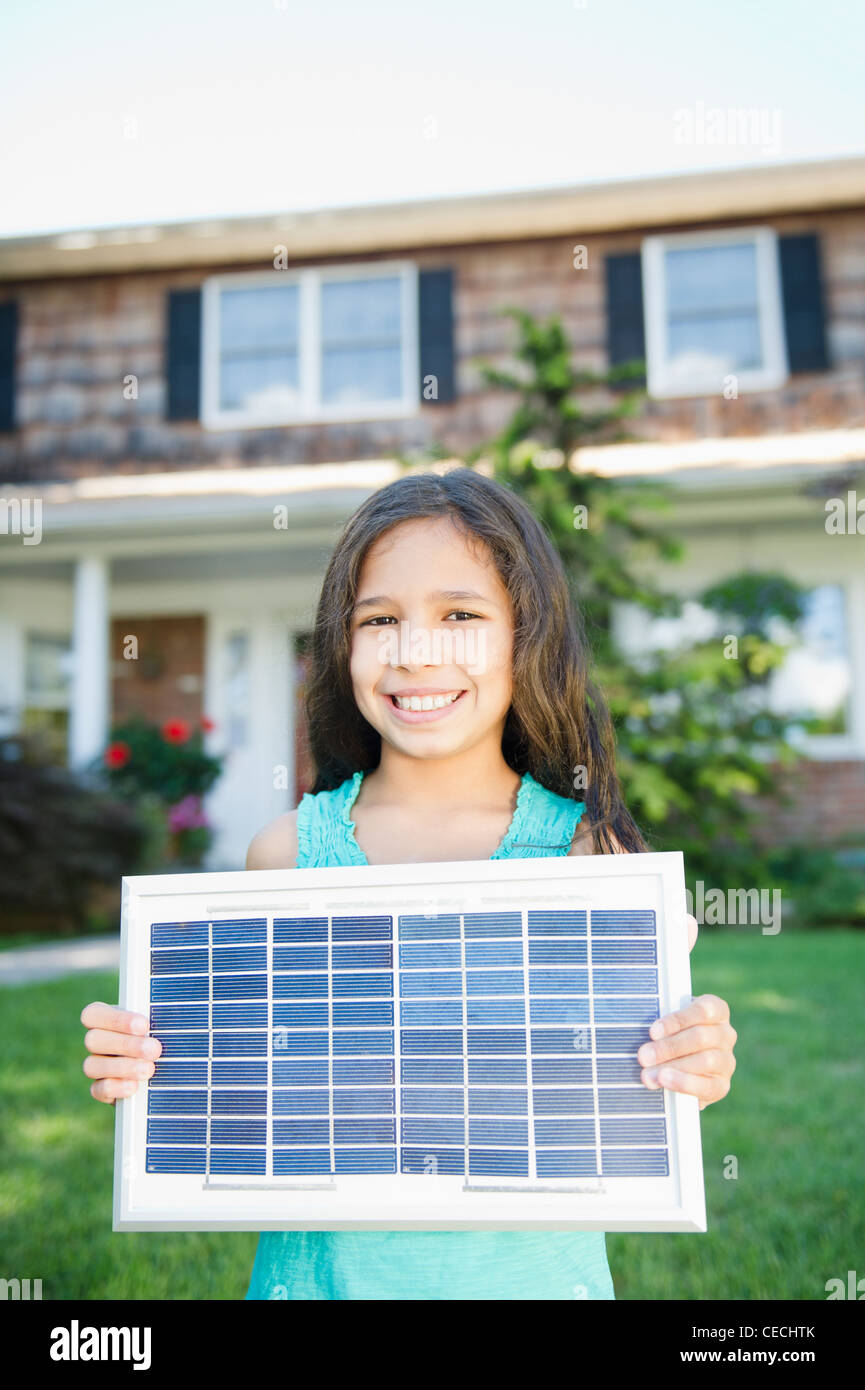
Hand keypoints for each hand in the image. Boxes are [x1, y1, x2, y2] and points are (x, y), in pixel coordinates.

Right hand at [80, 1001, 161, 1103]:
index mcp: (105, 1019)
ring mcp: (96, 1066)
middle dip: (126, 1045)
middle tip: (154, 1050)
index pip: (93, 1014)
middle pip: (93, 1040)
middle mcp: (97, 1042)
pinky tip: (135, 1086)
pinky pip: (98, 1090)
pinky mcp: (100, 1090)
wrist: (166, 1071)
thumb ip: (157, 1020)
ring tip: (149, 1069)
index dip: (116, 1019)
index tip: (145, 1026)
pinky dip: (117, 1088)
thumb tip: (170, 1017)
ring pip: (92, 1065)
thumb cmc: (161, 1037)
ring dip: (122, 1067)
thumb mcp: (159, 1025)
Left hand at [637, 913, 736, 1109]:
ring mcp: (726, 1061)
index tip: (651, 1029)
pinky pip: (712, 1088)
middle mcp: (725, 1033)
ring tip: (646, 1074)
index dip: (681, 1019)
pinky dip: (687, 1086)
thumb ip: (674, 956)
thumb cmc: (658, 1022)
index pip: (708, 1009)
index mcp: (713, 1008)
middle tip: (640, 1054)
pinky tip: (664, 1084)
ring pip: (709, 1062)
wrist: (657, 1061)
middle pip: (706, 1038)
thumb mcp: (659, 991)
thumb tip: (687, 919)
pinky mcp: (720, 1086)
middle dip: (671, 1047)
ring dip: (675, 1067)